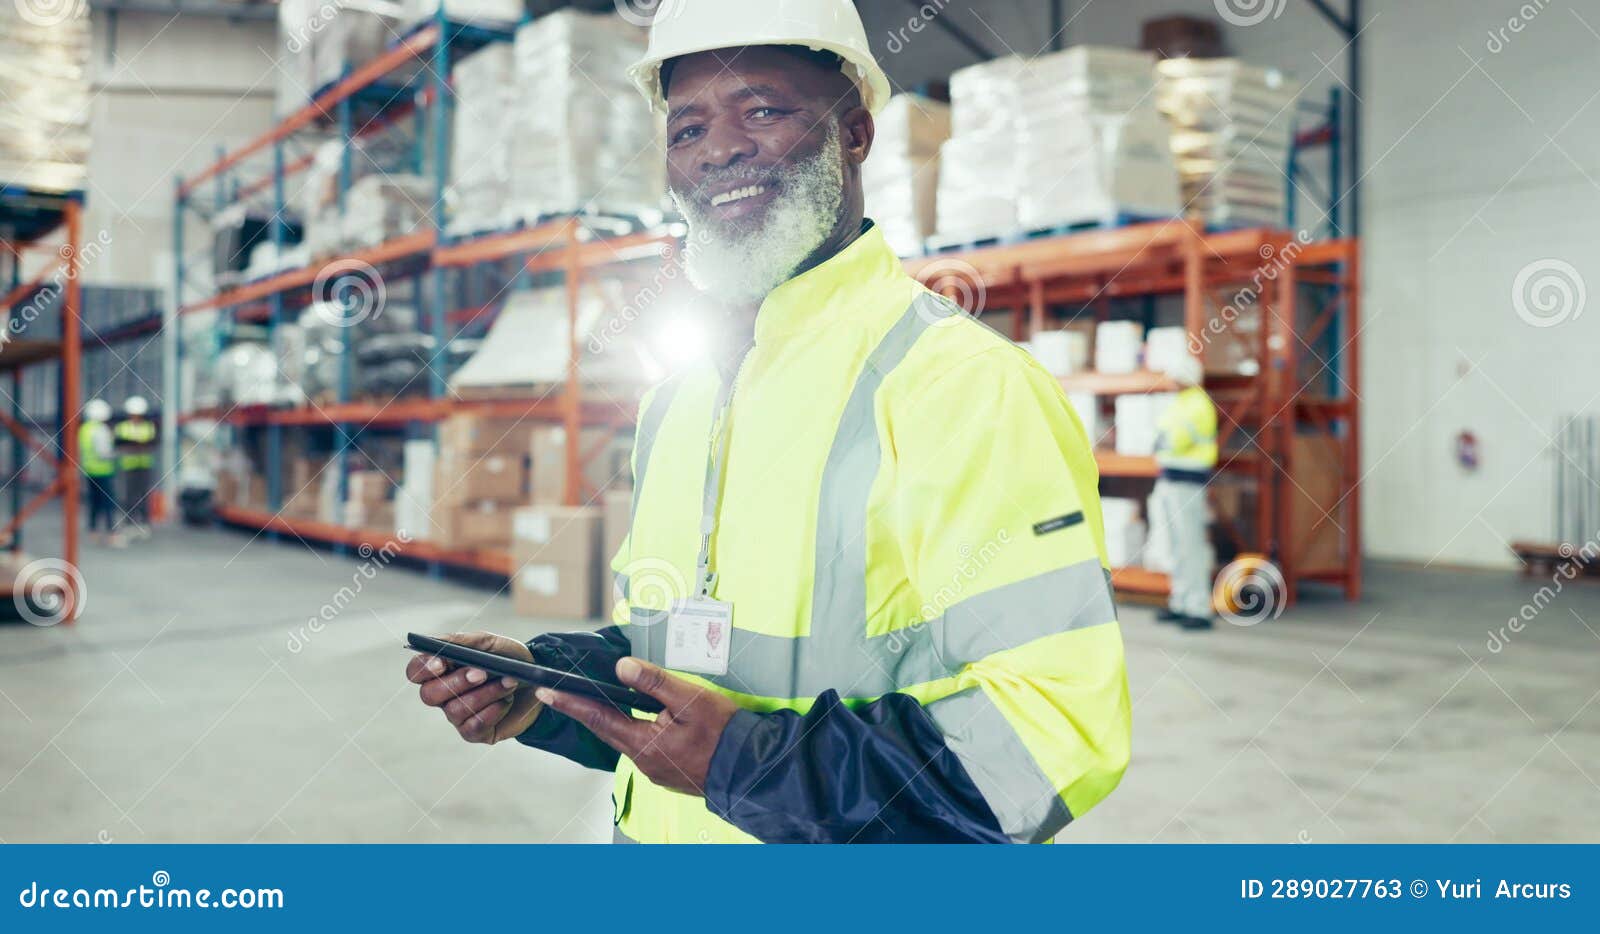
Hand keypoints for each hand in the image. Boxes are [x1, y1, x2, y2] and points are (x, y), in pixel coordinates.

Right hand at [406, 632, 543, 743]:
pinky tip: (507, 702)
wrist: (538, 681)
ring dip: (485, 695)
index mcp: (442, 669)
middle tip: (483, 673)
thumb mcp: (489, 643)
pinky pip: (473, 726)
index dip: (423, 668)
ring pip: (455, 710)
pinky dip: (492, 712)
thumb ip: (462, 641)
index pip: (416, 671)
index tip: (441, 663)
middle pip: (430, 694)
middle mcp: (444, 694)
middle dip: (458, 682)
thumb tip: (437, 643)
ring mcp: (457, 716)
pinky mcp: (474, 733)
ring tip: (510, 682)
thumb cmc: (509, 659)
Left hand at [536, 657, 739, 795]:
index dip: (570, 703)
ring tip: (602, 701)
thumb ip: (655, 683)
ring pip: (627, 738)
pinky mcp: (669, 772)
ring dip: (614, 719)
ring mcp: (656, 769)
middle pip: (608, 729)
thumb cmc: (725, 735)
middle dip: (585, 709)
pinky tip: (643, 720)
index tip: (546, 693)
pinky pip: (644, 747)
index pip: (597, 717)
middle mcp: (644, 761)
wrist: (750, 770)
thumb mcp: (691, 699)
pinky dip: (637, 730)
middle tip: (562, 694)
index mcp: (644, 744)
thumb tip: (623, 669)